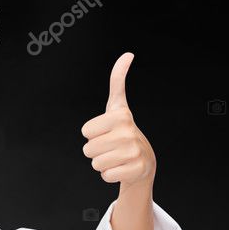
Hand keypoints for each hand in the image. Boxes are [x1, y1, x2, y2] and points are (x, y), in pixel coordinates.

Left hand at [80, 52, 155, 187]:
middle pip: (88, 149)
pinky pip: (105, 175)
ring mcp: (133, 151)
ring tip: (116, 157)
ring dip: (102, 163)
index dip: (93, 134)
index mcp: (120, 116)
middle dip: (96, 150)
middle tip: (111, 147)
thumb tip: (127, 54)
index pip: (85, 131)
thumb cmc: (123, 131)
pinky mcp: (135, 169)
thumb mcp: (118, 106)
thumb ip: (117, 80)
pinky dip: (110, 175)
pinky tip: (121, 168)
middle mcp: (128, 132)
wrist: (143, 160)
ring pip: (95, 163)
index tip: (107, 131)